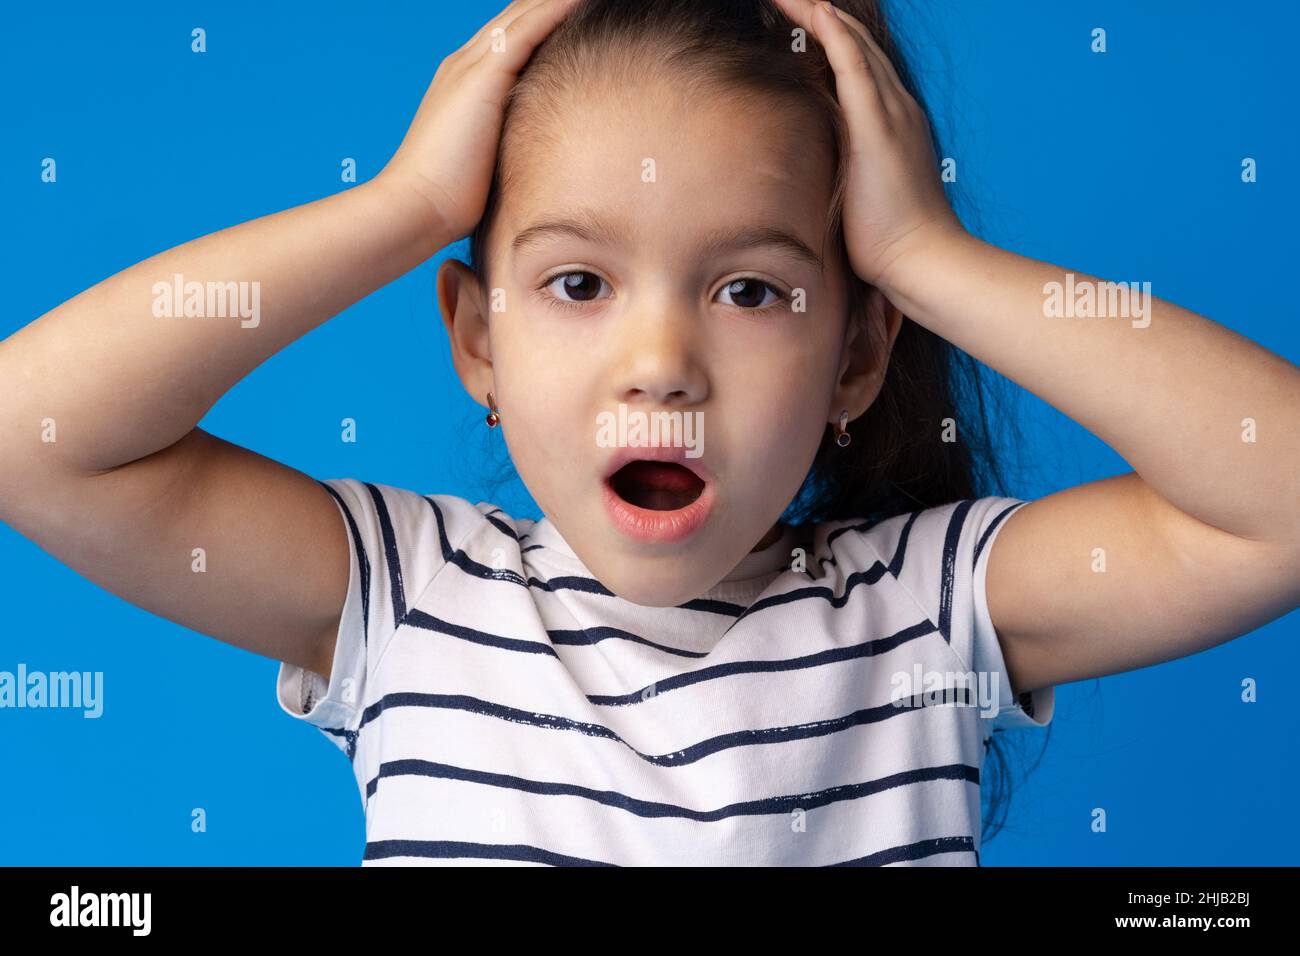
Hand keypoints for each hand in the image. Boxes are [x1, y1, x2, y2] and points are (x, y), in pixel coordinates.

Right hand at [376, 0, 579, 243]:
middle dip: (549, 5)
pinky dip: (556, 10)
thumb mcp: (483, 164)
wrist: (415, 207)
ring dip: (557, 2)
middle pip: (516, 16)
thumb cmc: (447, 201)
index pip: (510, 39)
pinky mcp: (483, 77)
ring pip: (523, 14)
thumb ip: (504, 148)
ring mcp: (471, 67)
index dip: (541, 22)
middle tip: (590, 0)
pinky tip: (582, 0)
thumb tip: (533, 162)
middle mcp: (465, 65)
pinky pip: (528, 29)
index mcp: (464, 83)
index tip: (576, 15)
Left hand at [772, 0, 967, 292]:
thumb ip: (846, 180)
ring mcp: (892, 114)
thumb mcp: (862, 199)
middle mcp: (897, 109)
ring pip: (854, 47)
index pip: (859, 68)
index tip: (798, 24)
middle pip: (856, 47)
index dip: (830, 41)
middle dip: (821, 17)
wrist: (923, 261)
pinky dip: (835, 35)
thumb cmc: (892, 243)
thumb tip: (822, 186)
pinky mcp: (878, 128)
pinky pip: (854, 66)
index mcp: (892, 125)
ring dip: (821, 15)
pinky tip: (816, 11)